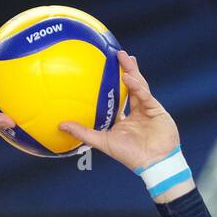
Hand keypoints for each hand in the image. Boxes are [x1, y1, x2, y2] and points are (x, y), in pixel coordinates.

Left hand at [58, 50, 179, 172]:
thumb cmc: (129, 155)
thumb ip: (83, 133)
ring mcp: (146, 109)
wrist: (153, 162)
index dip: (111, 84)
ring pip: (139, 85)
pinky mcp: (156, 109)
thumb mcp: (102, 142)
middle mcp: (135, 112)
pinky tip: (128, 77)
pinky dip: (137, 86)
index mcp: (123, 119)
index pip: (116, 98)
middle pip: (129, 86)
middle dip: (124, 69)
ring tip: (124, 56)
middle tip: (116, 54)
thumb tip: (60, 125)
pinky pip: (144, 94)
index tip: (103, 70)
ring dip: (131, 71)